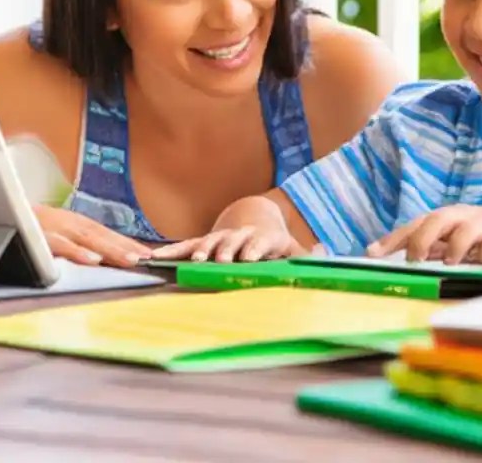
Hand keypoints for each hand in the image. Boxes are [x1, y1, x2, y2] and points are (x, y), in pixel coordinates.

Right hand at [32, 204, 151, 267]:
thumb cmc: (23, 226)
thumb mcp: (51, 232)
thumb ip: (72, 242)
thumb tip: (97, 257)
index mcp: (70, 222)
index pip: (103, 232)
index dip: (125, 242)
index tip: (148, 254)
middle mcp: (64, 221)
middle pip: (99, 234)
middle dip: (124, 246)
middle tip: (147, 258)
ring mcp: (50, 227)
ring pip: (85, 238)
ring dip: (108, 249)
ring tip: (129, 260)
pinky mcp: (36, 235)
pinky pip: (58, 244)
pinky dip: (76, 252)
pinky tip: (92, 260)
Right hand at [152, 196, 306, 262]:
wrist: (254, 219)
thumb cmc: (275, 243)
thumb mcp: (292, 248)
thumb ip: (305, 255)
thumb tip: (324, 252)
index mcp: (262, 237)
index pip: (260, 242)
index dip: (255, 249)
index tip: (250, 259)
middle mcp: (239, 235)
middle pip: (232, 242)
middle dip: (226, 251)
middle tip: (219, 261)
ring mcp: (220, 237)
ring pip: (209, 242)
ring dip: (201, 250)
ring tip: (195, 259)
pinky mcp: (204, 241)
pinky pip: (187, 246)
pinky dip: (173, 251)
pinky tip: (157, 258)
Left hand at [366, 204, 481, 265]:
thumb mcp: (459, 240)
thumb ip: (435, 247)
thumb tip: (402, 261)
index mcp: (448, 219)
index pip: (415, 225)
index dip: (393, 239)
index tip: (371, 253)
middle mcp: (463, 218)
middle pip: (436, 220)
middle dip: (421, 239)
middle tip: (412, 259)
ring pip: (464, 230)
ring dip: (453, 245)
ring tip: (449, 261)